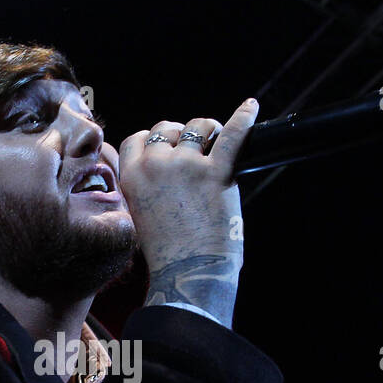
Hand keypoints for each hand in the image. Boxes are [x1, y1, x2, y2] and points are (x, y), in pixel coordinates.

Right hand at [120, 100, 259, 325]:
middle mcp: (155, 165)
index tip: (166, 149)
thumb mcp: (140, 215)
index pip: (137, 139)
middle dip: (180, 136)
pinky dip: (243, 118)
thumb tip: (162, 166)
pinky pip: (232, 135)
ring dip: (207, 131)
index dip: (153, 140)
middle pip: (166, 128)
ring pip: (197, 126)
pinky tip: (251, 107)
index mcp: (131, 177)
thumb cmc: (167, 253)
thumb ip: (144, 188)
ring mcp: (186, 166)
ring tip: (215, 143)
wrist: (188, 275)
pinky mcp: (216, 173)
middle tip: (194, 152)